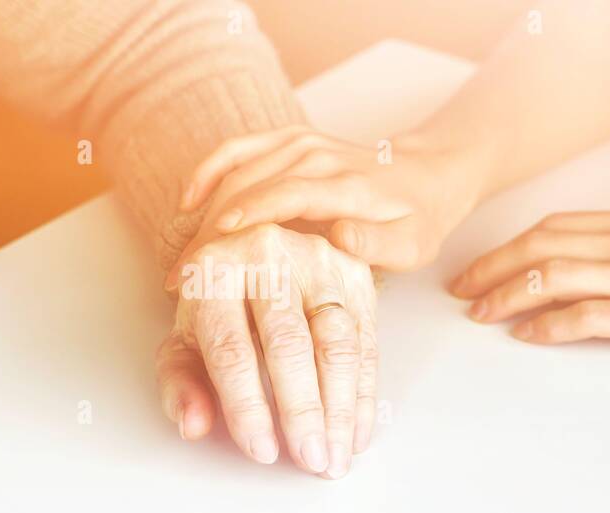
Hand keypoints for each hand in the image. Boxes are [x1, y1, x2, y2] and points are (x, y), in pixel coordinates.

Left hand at [156, 223, 377, 478]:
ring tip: (336, 455)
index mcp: (214, 274)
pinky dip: (363, 393)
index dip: (248, 406)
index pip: (231, 348)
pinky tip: (355, 431)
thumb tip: (193, 425)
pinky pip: (366, 341)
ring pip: (336, 343)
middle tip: (310, 459)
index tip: (263, 451)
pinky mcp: (354, 274)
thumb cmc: (216, 306)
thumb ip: (180, 385)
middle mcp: (267, 258)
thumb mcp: (184, 341)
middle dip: (302, 411)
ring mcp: (316, 262)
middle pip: (289, 344)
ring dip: (340, 408)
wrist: (248, 252)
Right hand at [167, 126, 485, 281]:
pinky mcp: (288, 140)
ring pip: (237, 171)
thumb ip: (378, 243)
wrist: (428, 176)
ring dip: (203, 212)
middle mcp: (318, 156)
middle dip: (212, 231)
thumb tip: (342, 236)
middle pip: (251, 186)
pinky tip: (187, 201)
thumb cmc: (416, 219)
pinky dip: (209, 170)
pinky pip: (239, 149)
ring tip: (181, 256)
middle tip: (185, 276)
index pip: (288, 194)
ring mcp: (300, 143)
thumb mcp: (412, 244)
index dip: (249, 215)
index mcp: (346, 185)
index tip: (215, 243)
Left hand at [449, 208, 609, 354]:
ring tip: (481, 314)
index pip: (551, 227)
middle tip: (460, 291)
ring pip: (552, 278)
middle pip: (539, 247)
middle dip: (491, 269)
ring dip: (507, 296)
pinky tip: (527, 336)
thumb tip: (581, 261)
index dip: (506, 248)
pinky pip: (584, 317)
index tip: (478, 267)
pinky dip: (547, 326)